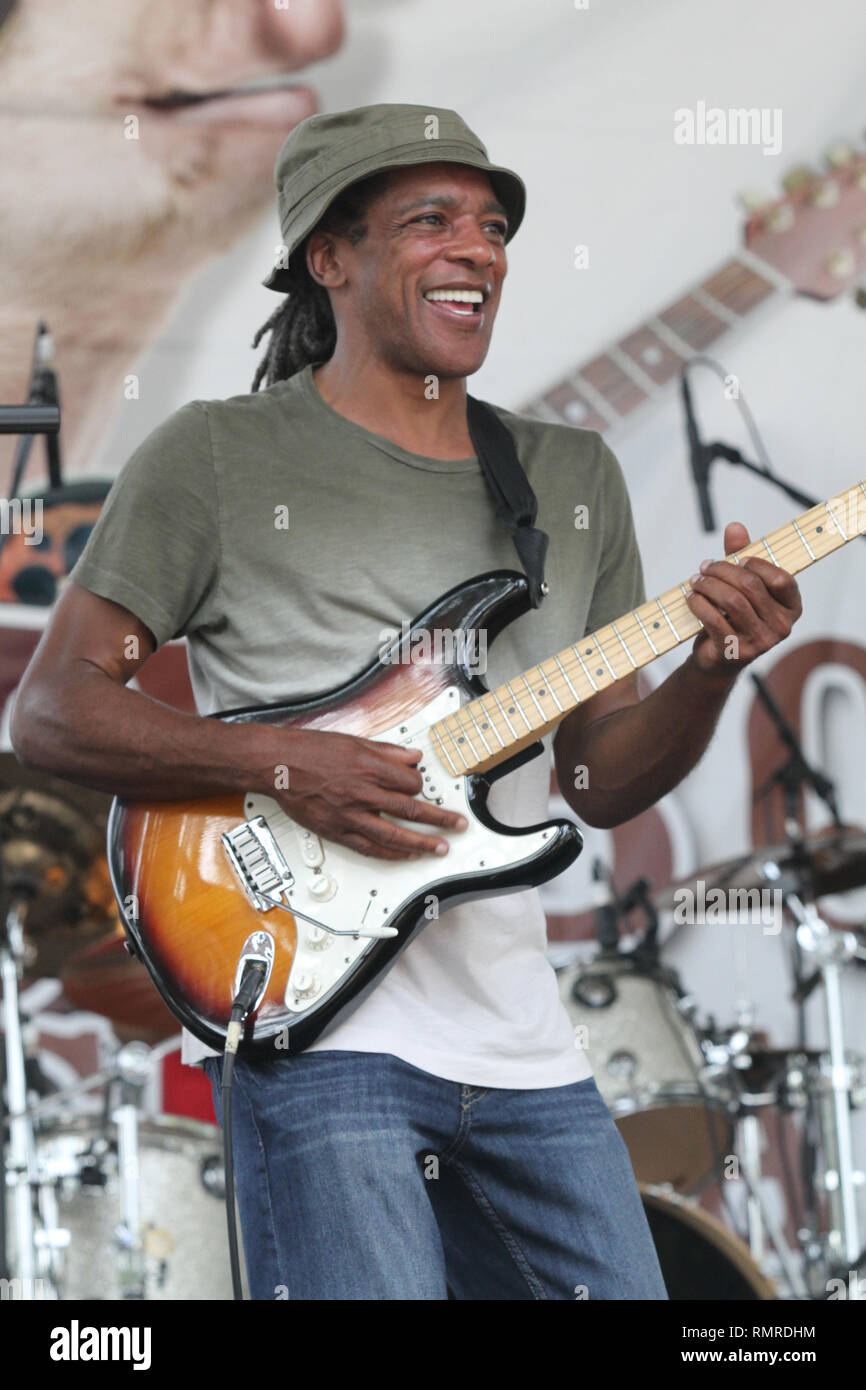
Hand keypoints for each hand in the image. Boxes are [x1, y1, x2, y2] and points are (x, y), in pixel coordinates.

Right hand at [260, 727, 466, 860]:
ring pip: (394, 835)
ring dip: (421, 843)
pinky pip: (369, 847)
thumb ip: (386, 752)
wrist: (276, 764)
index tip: (423, 787)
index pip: (410, 782)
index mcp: (368, 766)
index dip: (421, 785)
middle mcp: (362, 792)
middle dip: (439, 819)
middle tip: (457, 825)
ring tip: (439, 848)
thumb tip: (412, 757)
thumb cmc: (309, 750)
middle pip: (410, 810)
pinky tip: (405, 856)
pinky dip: (390, 854)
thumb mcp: (353, 741)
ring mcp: (349, 814)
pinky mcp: (336, 830)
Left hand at [686, 522, 801, 675]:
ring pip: (732, 601)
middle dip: (723, 570)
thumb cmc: (734, 617)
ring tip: (695, 580)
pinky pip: (713, 619)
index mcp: (792, 608)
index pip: (782, 579)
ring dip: (708, 585)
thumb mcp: (741, 585)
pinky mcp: (735, 651)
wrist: (719, 659)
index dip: (757, 565)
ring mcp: (760, 642)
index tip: (737, 559)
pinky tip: (691, 597)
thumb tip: (735, 527)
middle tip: (704, 567)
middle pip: (751, 586)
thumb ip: (741, 556)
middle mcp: (782, 627)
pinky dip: (698, 603)